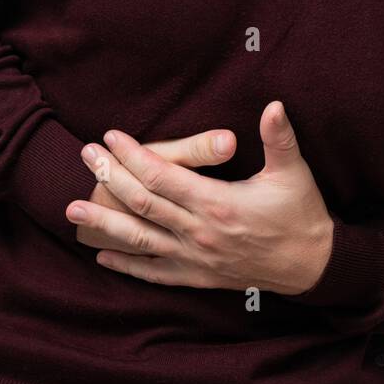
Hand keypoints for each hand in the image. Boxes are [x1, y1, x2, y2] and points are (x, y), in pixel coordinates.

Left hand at [66, 101, 334, 295]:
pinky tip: (102, 255)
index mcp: (217, 204)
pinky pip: (154, 273)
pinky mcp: (198, 277)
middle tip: (84, 156)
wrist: (312, 266)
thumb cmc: (301, 214)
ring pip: (139, 241)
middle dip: (109, 178)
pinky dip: (126, 264)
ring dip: (103, 225)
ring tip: (71, 211)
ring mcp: (195, 259)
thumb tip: (274, 105)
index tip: (111, 137)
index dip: (133, 156)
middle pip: (142, 204)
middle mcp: (198, 233)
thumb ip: (279, 138)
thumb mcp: (293, 172)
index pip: (162, 177)